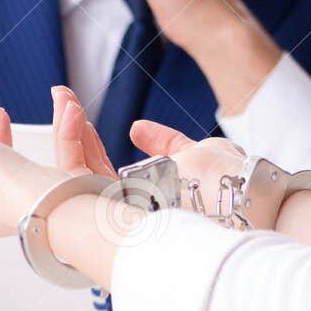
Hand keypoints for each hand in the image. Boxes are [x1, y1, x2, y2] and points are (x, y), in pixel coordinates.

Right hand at [50, 85, 267, 225]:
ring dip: (65, 133)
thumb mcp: (192, 154)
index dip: (85, 138)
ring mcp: (120, 214)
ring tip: (62, 101)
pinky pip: (79, 182)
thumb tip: (135, 128)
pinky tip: (64, 119)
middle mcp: (128, 210)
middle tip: (60, 95)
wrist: (251, 200)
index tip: (72, 105)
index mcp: (144, 196)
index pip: (101, 168)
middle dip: (67, 131)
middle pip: (84, 172)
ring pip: (76, 177)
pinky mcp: (115, 213)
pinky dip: (68, 146)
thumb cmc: (229, 183)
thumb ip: (162, 144)